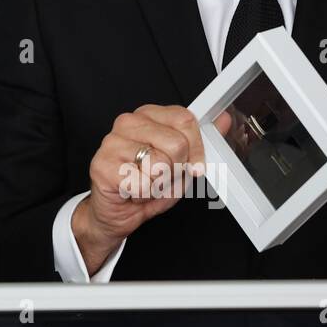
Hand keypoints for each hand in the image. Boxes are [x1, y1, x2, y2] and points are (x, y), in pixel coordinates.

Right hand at [71, 105, 231, 273]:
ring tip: (147, 183)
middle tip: (162, 176)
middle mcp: (128, 123)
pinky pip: (141, 183)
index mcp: (148, 115)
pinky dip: (143, 194)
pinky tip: (132, 190)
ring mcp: (112, 143)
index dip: (196, 148)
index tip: (193, 164)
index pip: (184, 119)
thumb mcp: (181, 163)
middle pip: (176, 143)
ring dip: (158, 184)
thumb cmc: (147, 184)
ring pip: (159, 164)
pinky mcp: (103, 165)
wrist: (116, 211)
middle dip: (176, 169)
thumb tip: (224, 120)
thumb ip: (202, 141)